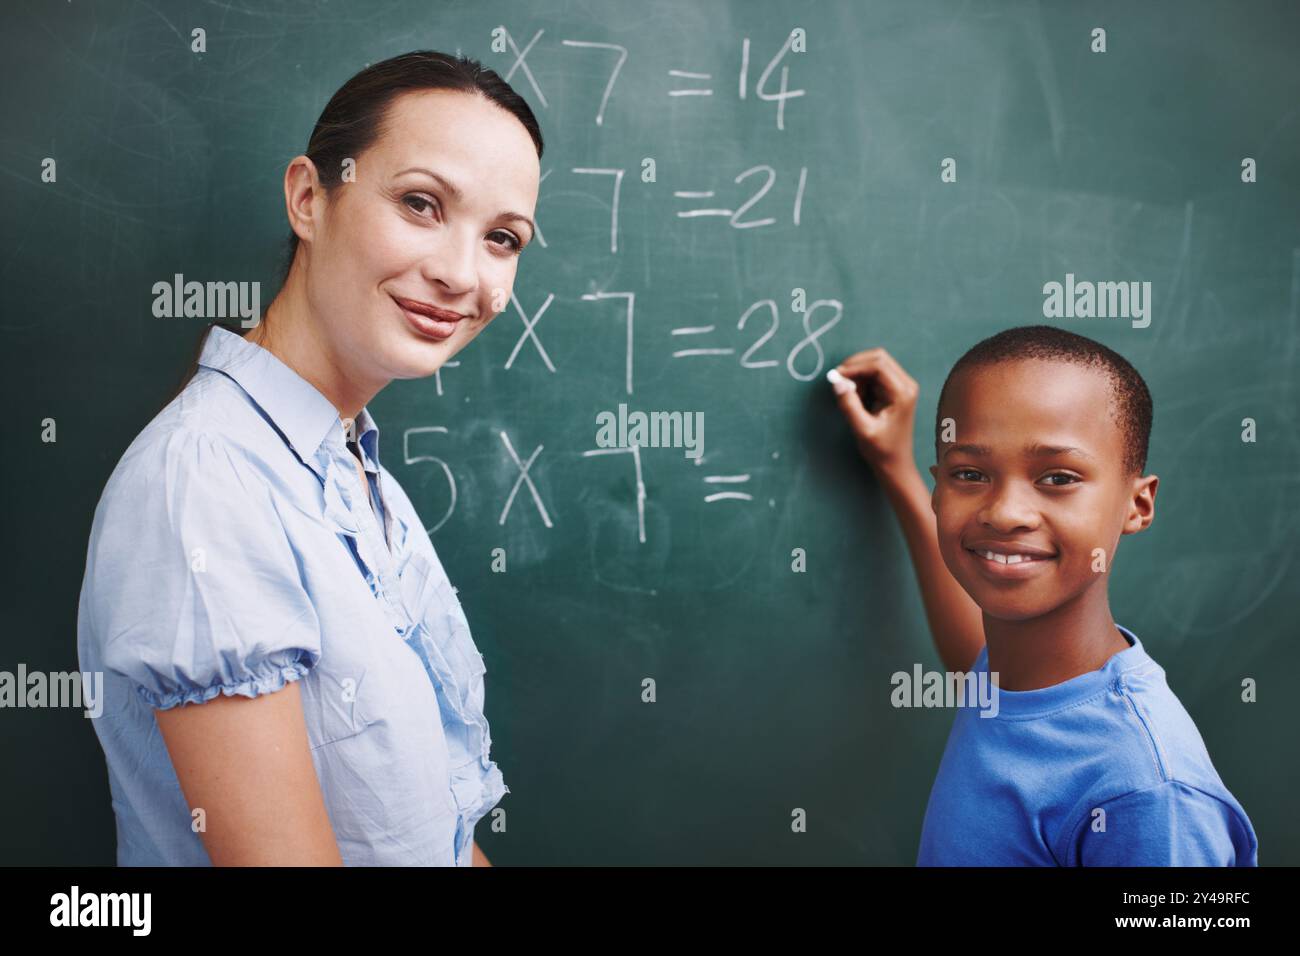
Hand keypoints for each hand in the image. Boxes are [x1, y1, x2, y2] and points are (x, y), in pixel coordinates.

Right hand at [828, 347, 920, 478]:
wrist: (895, 463)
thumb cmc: (881, 450)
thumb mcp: (862, 429)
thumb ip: (849, 405)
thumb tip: (836, 382)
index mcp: (902, 393)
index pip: (878, 365)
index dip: (854, 366)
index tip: (836, 376)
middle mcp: (905, 384)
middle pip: (878, 357)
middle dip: (855, 366)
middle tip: (839, 381)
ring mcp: (901, 385)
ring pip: (875, 364)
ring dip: (858, 376)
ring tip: (852, 398)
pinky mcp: (894, 389)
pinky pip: (874, 375)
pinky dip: (861, 382)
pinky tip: (859, 400)